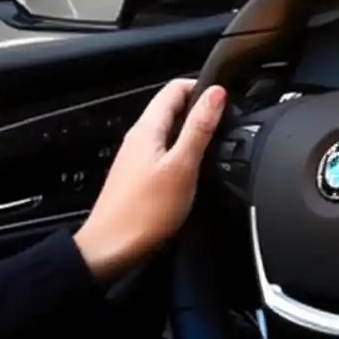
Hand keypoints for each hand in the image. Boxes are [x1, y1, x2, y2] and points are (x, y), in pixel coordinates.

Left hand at [74, 79, 225, 282]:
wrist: (111, 250)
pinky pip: (166, 151)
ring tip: (216, 148)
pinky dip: (185, 152)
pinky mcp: (140, 175)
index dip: (203, 88)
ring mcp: (138, 157)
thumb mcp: (182, 165)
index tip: (227, 102)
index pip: (175, 88)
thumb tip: (216, 94)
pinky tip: (196, 170)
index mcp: (147, 129)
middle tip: (227, 126)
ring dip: (194, 132)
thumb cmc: (144, 212)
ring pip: (171, 130)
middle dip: (202, 110)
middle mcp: (139, 138)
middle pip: (173, 108)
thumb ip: (200, 127)